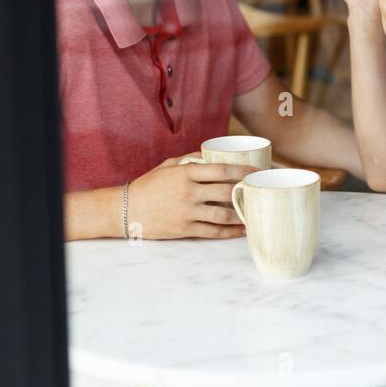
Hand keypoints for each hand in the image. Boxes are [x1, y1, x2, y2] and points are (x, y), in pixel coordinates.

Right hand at [125, 155, 249, 239]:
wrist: (125, 210)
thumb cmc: (148, 186)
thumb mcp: (168, 166)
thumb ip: (190, 159)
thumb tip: (213, 154)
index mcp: (186, 174)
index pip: (221, 170)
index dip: (242, 171)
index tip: (256, 172)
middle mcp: (188, 192)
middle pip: (226, 192)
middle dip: (246, 191)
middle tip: (260, 191)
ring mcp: (187, 212)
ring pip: (223, 214)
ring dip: (242, 214)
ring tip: (254, 211)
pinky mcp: (184, 229)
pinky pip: (213, 231)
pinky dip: (230, 232)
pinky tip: (241, 229)